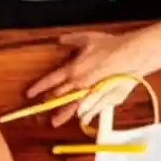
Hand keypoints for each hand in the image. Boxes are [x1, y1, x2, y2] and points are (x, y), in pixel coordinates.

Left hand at [25, 31, 144, 127]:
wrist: (131, 56)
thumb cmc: (111, 47)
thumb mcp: (87, 38)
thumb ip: (71, 41)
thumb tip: (60, 40)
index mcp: (72, 69)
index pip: (50, 81)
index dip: (38, 88)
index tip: (29, 94)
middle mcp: (79, 84)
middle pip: (60, 98)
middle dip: (49, 105)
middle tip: (40, 111)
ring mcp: (91, 93)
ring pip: (73, 107)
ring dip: (63, 114)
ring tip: (55, 121)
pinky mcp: (104, 98)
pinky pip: (91, 109)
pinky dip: (85, 114)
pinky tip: (81, 119)